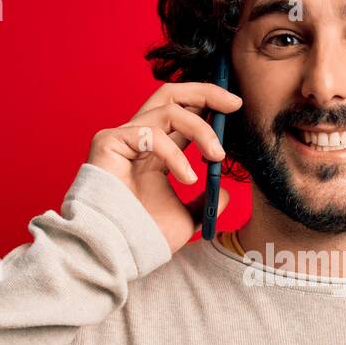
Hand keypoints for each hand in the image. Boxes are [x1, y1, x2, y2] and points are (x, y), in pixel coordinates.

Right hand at [85, 81, 242, 253]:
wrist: (119, 252)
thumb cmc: (144, 237)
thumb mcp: (186, 218)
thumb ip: (203, 202)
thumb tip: (225, 192)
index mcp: (154, 152)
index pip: (182, 113)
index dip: (208, 104)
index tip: (236, 108)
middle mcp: (139, 139)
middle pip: (171, 94)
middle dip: (206, 92)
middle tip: (234, 104)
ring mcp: (123, 138)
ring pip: (169, 109)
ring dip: (201, 130)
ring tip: (217, 157)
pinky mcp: (109, 142)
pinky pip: (152, 135)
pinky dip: (176, 154)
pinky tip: (188, 178)